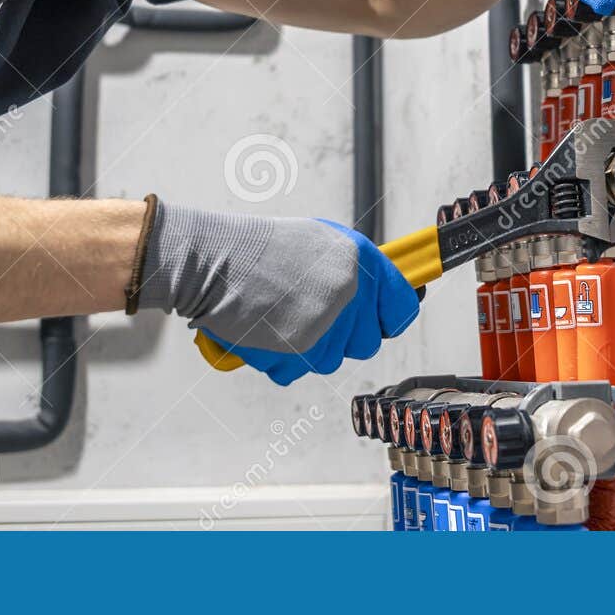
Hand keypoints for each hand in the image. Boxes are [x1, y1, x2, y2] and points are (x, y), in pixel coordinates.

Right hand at [138, 205, 419, 385]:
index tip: (379, 321)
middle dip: (343, 337)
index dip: (388, 319)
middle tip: (313, 316)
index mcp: (362, 261)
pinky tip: (265, 331)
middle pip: (366, 343)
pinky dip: (281, 361)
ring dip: (308, 349)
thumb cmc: (260, 248)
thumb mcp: (319, 242)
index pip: (402, 309)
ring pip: (330, 361)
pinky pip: (298, 373)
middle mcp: (351, 293)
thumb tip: (374, 298)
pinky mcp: (298, 352)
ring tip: (280, 316)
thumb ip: (351, 271)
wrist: (213, 260)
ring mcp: (326, 325)